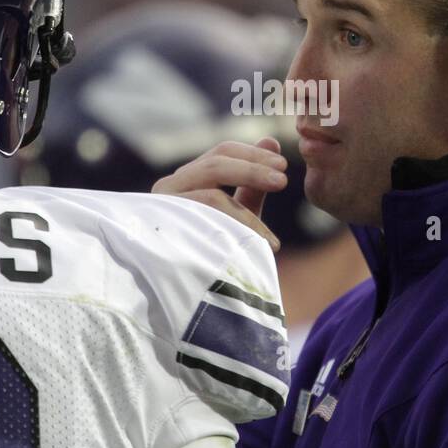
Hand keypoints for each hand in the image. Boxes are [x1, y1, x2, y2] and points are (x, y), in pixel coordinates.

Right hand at [153, 137, 288, 252]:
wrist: (193, 307)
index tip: (283, 166)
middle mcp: (168, 189)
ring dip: (252, 182)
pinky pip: (209, 210)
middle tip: (285, 178)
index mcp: (185, 182)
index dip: (254, 155)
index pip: (220, 154)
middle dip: (255, 166)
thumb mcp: (238, 216)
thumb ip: (252, 182)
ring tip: (281, 193)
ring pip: (212, 182)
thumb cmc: (214, 258)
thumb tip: (272, 140)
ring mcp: (163, 205)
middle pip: (216, 161)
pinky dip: (243, 222)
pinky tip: (267, 242)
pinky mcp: (165, 224)